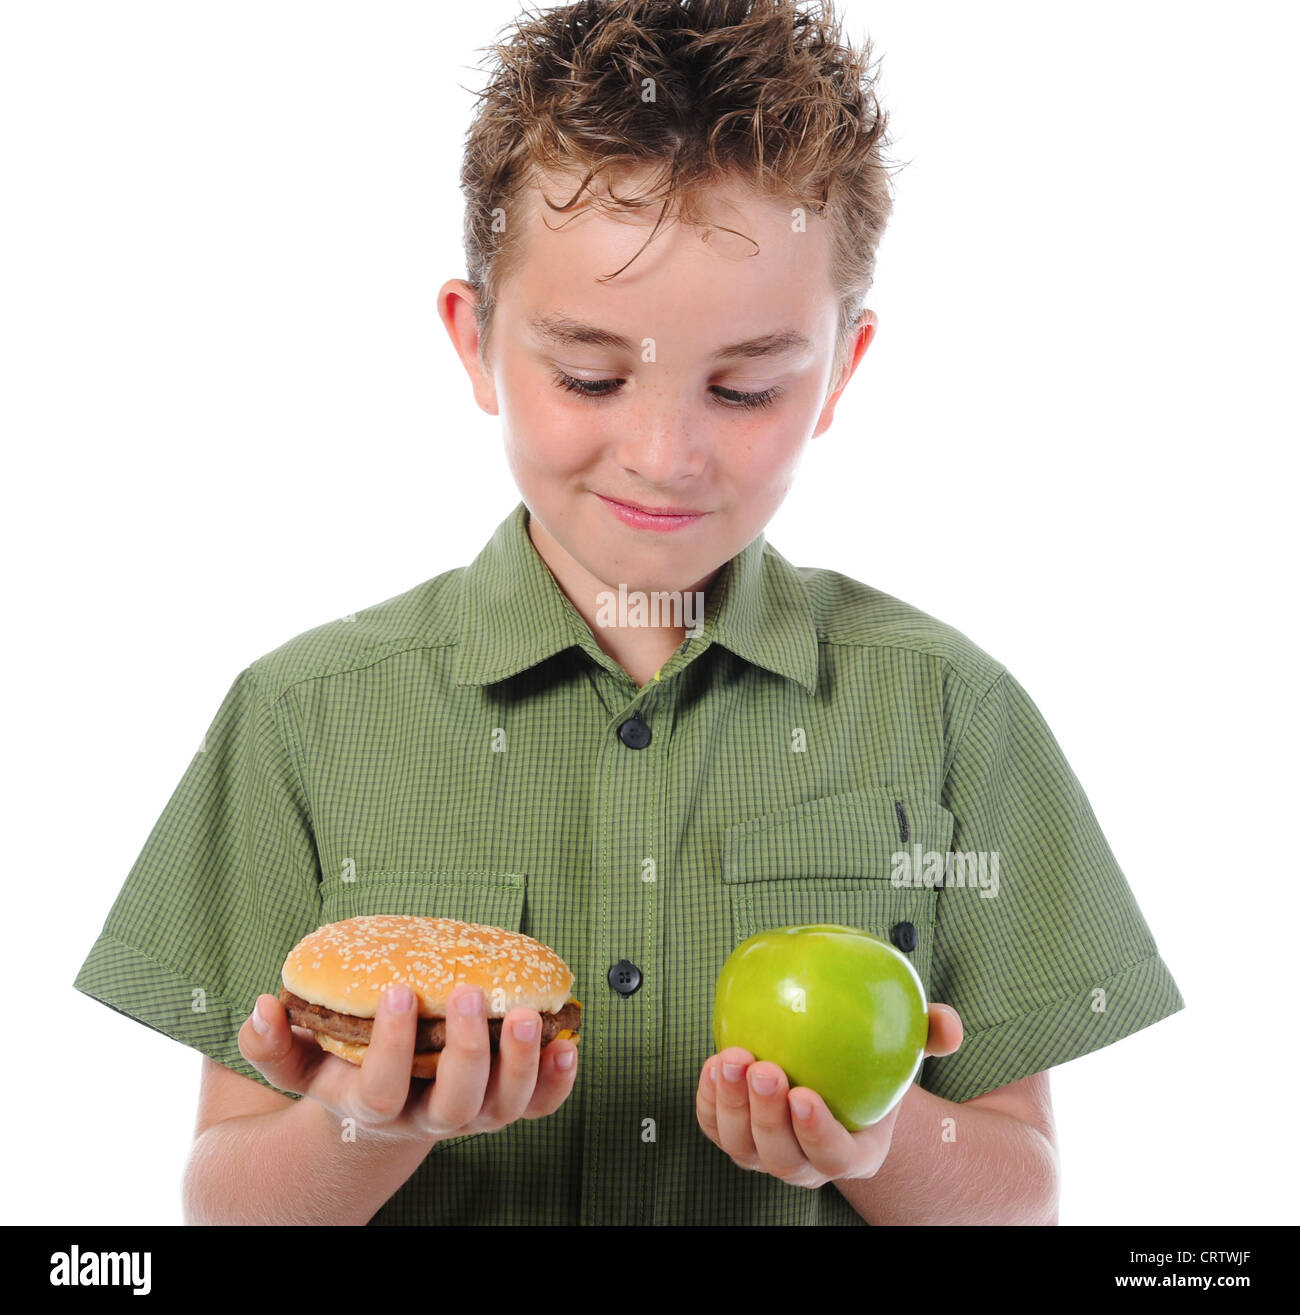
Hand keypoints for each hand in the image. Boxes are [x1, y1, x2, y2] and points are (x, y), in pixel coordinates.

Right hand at [237, 983, 578, 1144]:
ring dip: (520, 1062)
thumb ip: (273, 1043)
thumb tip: (262, 1007)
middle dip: (465, 1051)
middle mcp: (425, 1118)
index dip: (392, 1045)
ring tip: (524, 1014)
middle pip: (453, 1105)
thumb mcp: (298, 1062)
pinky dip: (556, 1080)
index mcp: (372, 1108)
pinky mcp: (503, 1104)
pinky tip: (566, 1045)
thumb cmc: (340, 1073)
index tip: (399, 992)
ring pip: (502, 1109)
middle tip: (466, 994)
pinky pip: (537, 1105)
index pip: (382, 1089)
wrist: (379, 1113)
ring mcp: (469, 1114)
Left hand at [696, 1002, 962, 1186]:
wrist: (836, 1081)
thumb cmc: (873, 1068)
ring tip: (732, 1056)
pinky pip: (714, 1126)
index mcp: (854, 1152)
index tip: (805, 1095)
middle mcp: (807, 1163)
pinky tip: (712, 1062)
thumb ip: (930, 1036)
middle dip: (768, 1117)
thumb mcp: (907, 1050)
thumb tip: (948, 1023)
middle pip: (782, 1158)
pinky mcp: (735, 1134)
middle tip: (764, 1067)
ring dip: (731, 1104)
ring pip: (743, 1147)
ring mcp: (767, 1153)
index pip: (835, 1157)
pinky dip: (708, 1098)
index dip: (818, 1133)